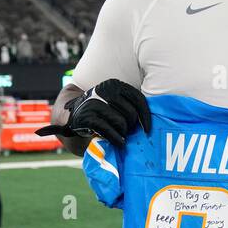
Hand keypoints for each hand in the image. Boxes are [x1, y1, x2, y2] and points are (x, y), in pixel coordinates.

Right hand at [36, 79, 150, 147]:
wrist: (72, 115)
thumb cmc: (101, 111)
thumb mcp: (115, 102)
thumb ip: (129, 105)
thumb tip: (154, 119)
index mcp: (114, 85)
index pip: (138, 99)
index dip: (146, 117)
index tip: (148, 129)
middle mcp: (104, 90)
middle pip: (131, 113)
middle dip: (132, 127)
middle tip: (128, 132)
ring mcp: (94, 103)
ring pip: (121, 123)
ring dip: (122, 133)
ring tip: (120, 136)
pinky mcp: (87, 116)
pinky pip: (109, 130)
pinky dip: (116, 139)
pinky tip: (119, 143)